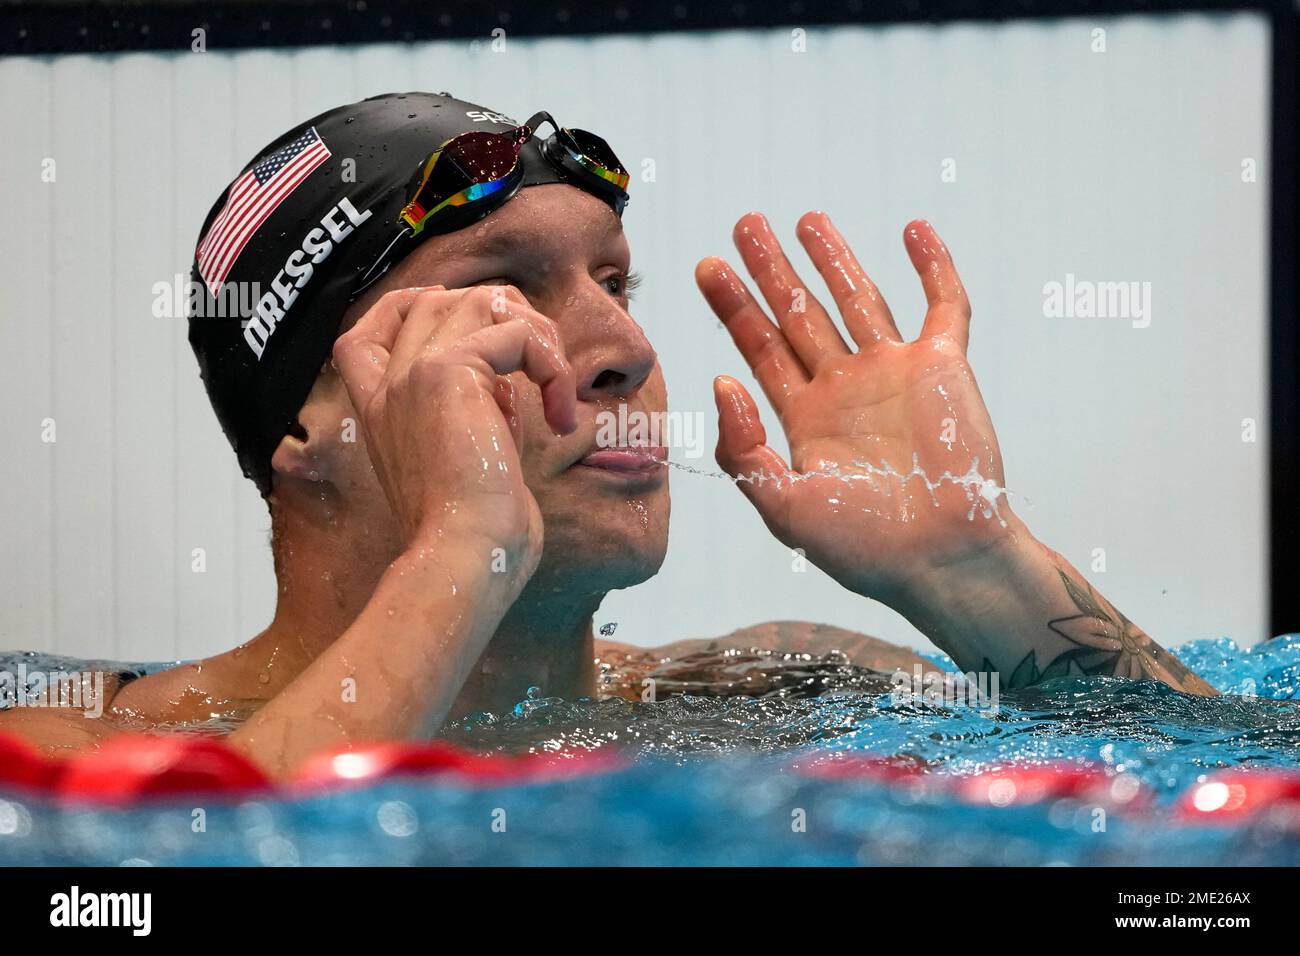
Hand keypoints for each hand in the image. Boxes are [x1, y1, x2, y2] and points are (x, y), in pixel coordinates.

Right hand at [332, 285, 576, 579]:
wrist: (465, 556)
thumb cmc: (476, 534)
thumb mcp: (471, 461)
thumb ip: (479, 414)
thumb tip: (510, 383)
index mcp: (382, 412)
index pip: (367, 331)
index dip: (411, 308)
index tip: (466, 325)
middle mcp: (390, 387)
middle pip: (437, 300)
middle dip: (503, 319)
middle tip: (543, 372)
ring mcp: (413, 373)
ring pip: (478, 301)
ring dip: (535, 335)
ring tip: (557, 390)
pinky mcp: (448, 370)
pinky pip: (517, 332)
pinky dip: (553, 365)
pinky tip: (561, 415)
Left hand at [696, 213, 1018, 606]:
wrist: (940, 559)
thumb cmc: (863, 546)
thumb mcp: (781, 506)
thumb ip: (743, 448)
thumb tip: (722, 381)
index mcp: (805, 418)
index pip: (760, 348)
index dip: (734, 307)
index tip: (706, 266)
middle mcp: (845, 389)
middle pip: (800, 315)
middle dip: (772, 271)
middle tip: (745, 224)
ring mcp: (896, 374)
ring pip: (859, 300)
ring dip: (835, 259)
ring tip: (806, 220)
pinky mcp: (944, 368)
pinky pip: (943, 306)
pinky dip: (934, 268)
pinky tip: (914, 229)